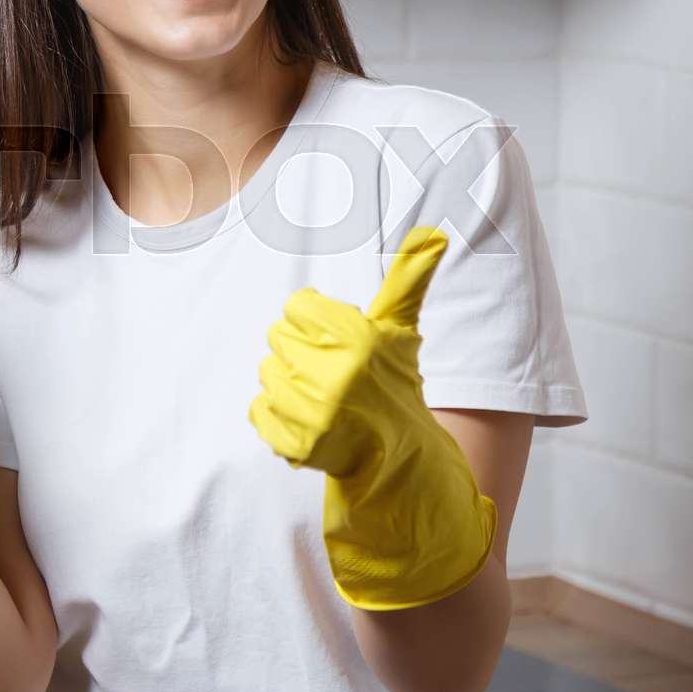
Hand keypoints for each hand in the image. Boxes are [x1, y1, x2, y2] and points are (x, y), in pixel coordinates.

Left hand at [247, 225, 497, 609]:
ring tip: (322, 400)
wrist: (398, 460)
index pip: (296, 306)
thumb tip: (436, 231)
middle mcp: (335, 373)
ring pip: (265, 374)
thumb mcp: (401, 330)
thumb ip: (410, 279)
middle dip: (299, 354)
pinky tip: (306, 421)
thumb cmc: (393, 384)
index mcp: (357, 338)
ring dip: (287, 385)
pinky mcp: (295, 443)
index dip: (313, 323)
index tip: (336, 344)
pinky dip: (274, 416)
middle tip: (330, 375)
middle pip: (276, 338)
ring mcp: (313, 411)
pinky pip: (256, 410)